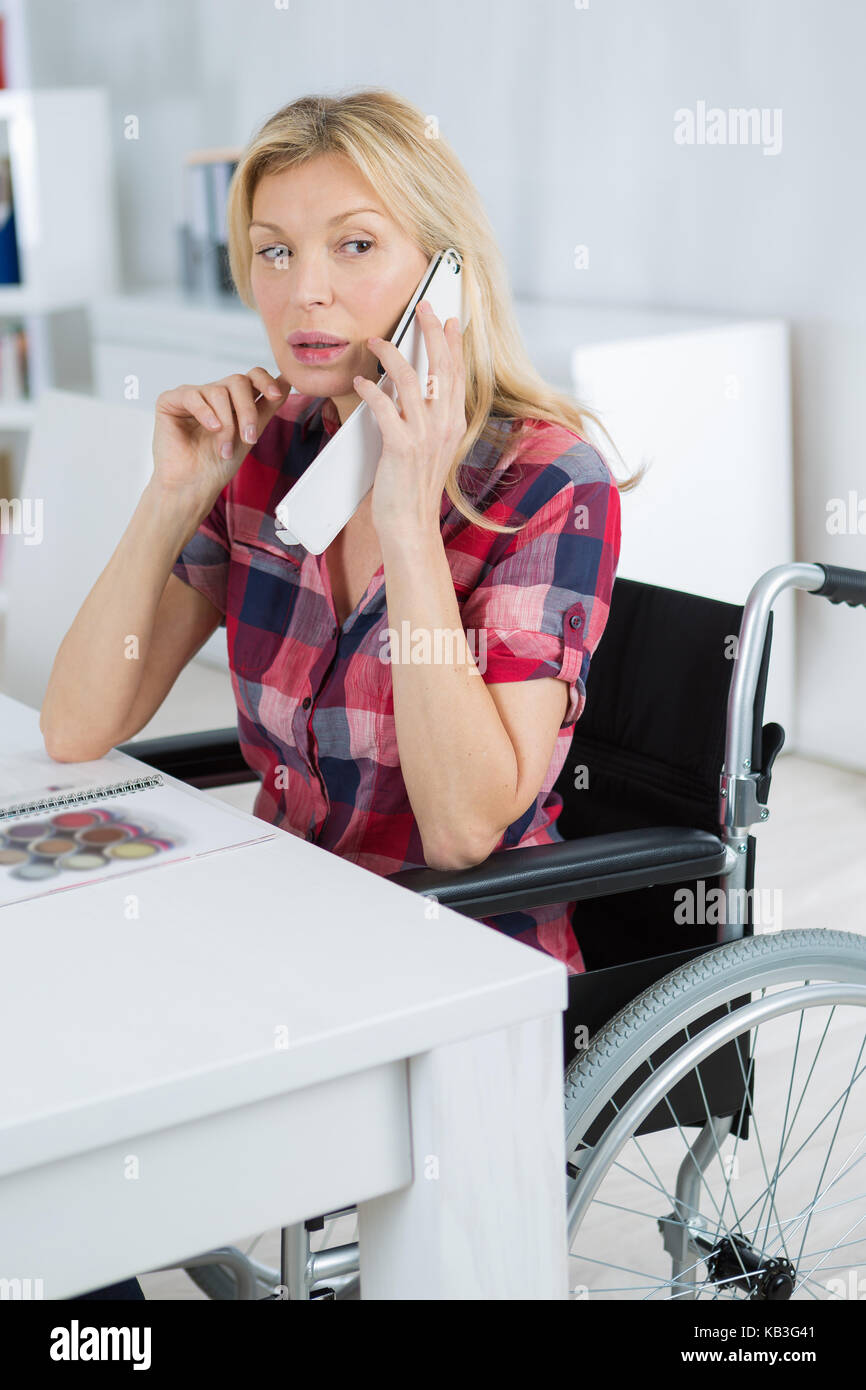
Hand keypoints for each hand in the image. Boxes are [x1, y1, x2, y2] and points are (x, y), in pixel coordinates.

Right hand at [152, 368, 290, 501]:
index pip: (250, 376)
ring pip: (219, 391)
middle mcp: (212, 394)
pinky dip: (206, 413)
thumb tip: (287, 381)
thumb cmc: (217, 465)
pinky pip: (193, 396)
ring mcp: (192, 395)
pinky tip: (211, 429)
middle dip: (247, 412)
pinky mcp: (170, 401)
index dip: (265, 381)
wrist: (194, 486)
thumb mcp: (250, 433)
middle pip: (238, 382)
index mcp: (232, 400)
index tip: (276, 396)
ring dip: (227, 423)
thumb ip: (267, 406)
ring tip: (223, 448)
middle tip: (249, 439)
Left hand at [352, 300, 466, 543]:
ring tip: (376, 340)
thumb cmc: (414, 489)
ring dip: (391, 354)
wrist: (411, 525)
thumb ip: (427, 421)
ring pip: (411, 380)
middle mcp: (444, 426)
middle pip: (442, 367)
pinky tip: (361, 381)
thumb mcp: (429, 450)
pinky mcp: (402, 447)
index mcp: (454, 425)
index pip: (457, 374)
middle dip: (431, 332)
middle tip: (422, 307)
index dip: (453, 344)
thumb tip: (410, 393)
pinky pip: (386, 407)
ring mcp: (425, 436)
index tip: (449, 319)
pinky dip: (371, 390)